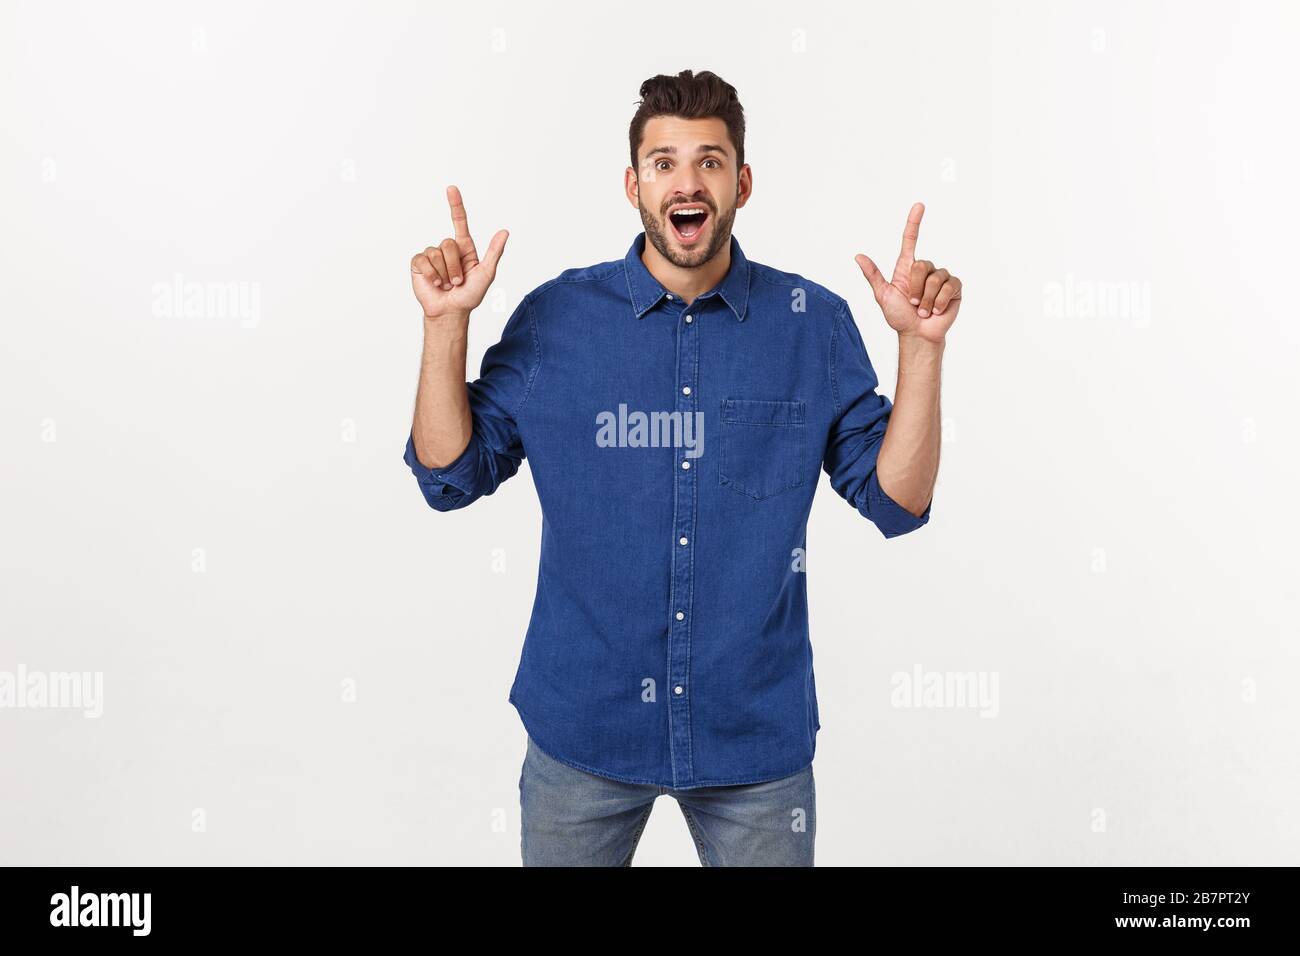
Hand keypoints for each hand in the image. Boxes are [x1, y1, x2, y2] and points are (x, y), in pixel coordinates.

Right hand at [410, 185, 508, 319]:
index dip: (456, 205)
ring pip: (437, 253)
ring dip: (445, 273)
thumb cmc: (470, 295)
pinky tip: (435, 284)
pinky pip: (424, 260)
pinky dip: (431, 274)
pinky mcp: (419, 264)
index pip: (459, 222)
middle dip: (455, 266)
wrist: (451, 311)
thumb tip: (504, 232)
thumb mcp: (486, 273)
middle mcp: (447, 249)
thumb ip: (494, 252)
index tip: (451, 188)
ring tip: (447, 285)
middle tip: (458, 282)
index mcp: (464, 248)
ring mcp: (432, 255)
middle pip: (449, 244)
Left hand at [854, 202, 961, 343]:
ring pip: (936, 278)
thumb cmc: (899, 317)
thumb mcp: (883, 295)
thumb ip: (873, 275)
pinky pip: (949, 286)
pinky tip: (936, 310)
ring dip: (927, 299)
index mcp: (907, 269)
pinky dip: (940, 301)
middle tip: (912, 304)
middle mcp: (925, 270)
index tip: (919, 205)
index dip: (914, 223)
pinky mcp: (954, 288)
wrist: (917, 335)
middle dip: (915, 288)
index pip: (911, 240)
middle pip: (922, 265)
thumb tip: (858, 256)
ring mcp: (941, 278)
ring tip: (923, 311)